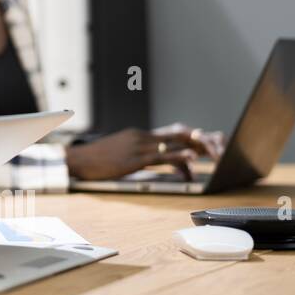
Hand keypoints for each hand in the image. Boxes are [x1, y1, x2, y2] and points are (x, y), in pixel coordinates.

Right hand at [66, 124, 223, 181]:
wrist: (78, 159)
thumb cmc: (97, 159)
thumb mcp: (121, 152)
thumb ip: (138, 153)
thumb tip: (155, 160)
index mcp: (139, 135)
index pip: (173, 133)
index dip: (192, 138)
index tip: (207, 143)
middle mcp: (142, 137)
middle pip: (179, 135)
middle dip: (200, 141)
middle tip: (217, 149)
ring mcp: (138, 147)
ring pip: (174, 145)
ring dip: (195, 149)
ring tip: (213, 154)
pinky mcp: (135, 159)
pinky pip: (162, 156)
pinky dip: (179, 157)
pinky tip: (191, 159)